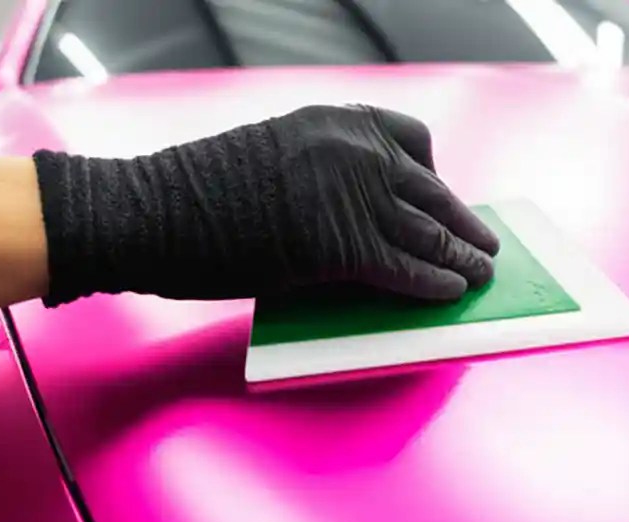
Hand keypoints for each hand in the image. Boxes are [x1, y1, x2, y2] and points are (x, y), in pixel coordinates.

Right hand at [35, 104, 500, 305]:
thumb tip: (356, 212)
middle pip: (428, 188)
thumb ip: (319, 176)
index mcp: (330, 120)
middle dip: (460, 221)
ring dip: (460, 256)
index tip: (443, 198)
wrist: (144, 211)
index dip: (433, 176)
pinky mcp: (337, 243)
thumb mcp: (267, 158)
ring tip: (482, 274)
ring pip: (424, 229)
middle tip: (484, 242)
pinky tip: (450, 293)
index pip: (408, 140)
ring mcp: (347, 192)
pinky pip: (402, 266)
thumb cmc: (190, 194)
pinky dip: (431, 282)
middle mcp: (349, 148)